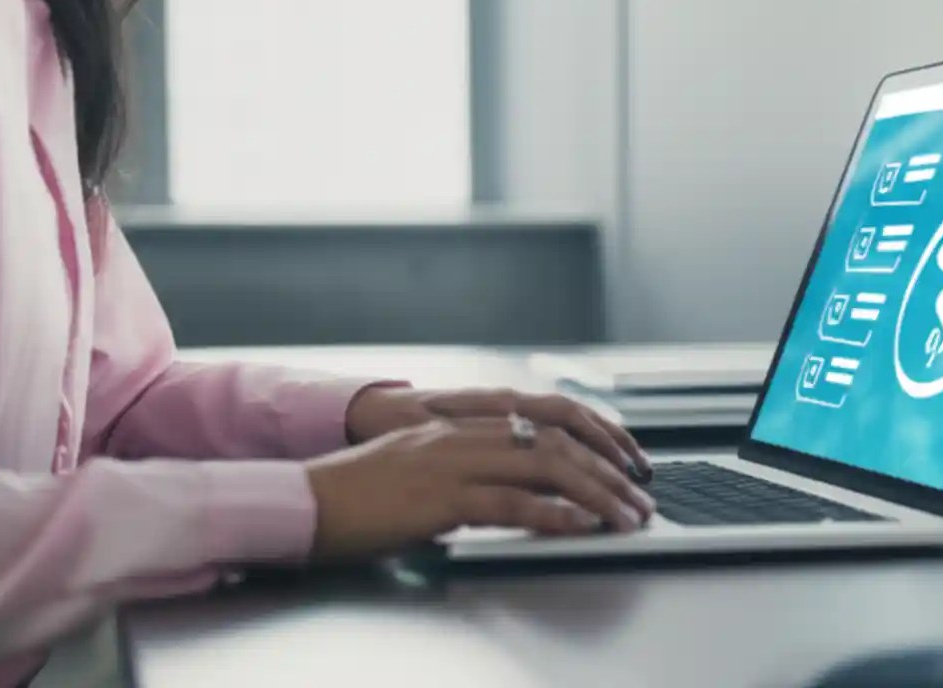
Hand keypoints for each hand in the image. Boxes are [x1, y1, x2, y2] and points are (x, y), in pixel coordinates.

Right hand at [305, 417, 656, 557]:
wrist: (303, 501)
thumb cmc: (356, 494)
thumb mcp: (420, 470)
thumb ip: (465, 472)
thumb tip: (508, 492)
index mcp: (460, 424)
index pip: (546, 417)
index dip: (595, 435)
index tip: (627, 460)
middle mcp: (462, 434)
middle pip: (556, 439)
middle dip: (608, 469)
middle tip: (639, 496)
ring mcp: (451, 461)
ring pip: (544, 466)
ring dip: (595, 493)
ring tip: (626, 515)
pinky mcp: (438, 497)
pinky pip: (509, 502)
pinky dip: (553, 515)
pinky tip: (580, 525)